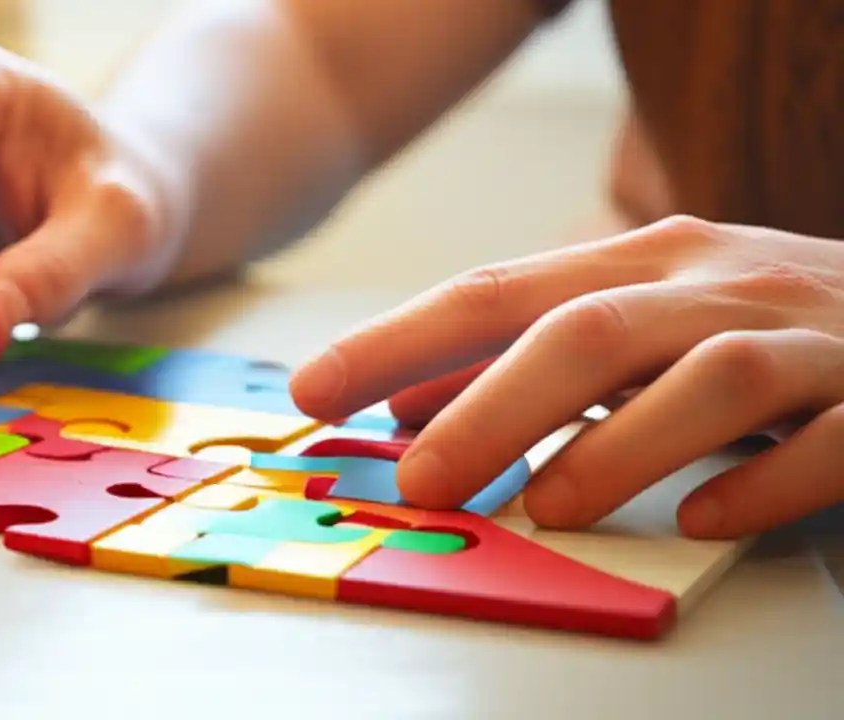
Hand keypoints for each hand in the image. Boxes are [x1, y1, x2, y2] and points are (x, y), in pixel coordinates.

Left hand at [290, 215, 843, 537]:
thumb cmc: (753, 329)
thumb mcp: (635, 327)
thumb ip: (525, 363)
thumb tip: (404, 404)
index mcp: (643, 264)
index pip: (498, 293)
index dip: (400, 339)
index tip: (315, 390)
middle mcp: (716, 286)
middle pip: (588, 329)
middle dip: (491, 404)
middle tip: (420, 482)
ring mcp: (804, 339)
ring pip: (707, 377)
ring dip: (618, 445)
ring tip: (545, 507)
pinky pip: (829, 440)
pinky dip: (763, 482)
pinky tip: (704, 521)